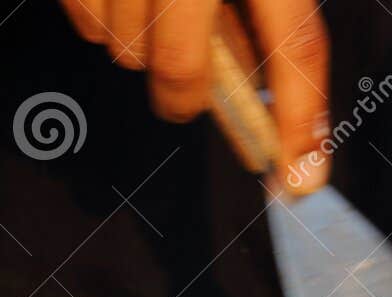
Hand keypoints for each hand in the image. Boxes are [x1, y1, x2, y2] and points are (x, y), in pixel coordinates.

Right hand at [56, 0, 330, 193]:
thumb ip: (268, 10)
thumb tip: (272, 90)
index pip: (297, 49)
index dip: (302, 122)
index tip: (302, 179)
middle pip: (182, 67)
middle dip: (187, 95)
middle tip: (193, 98)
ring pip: (123, 48)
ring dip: (142, 48)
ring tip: (156, 10)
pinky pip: (83, 17)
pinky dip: (102, 18)